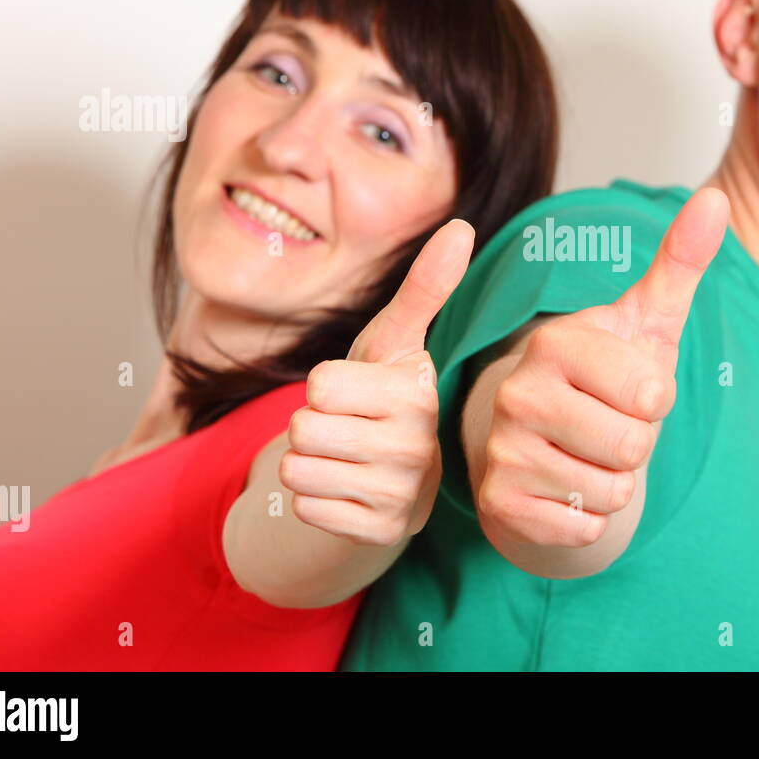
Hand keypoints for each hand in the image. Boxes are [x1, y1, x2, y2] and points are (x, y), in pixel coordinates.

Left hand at [280, 219, 473, 545]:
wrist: (397, 479)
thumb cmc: (384, 396)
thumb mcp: (396, 341)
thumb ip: (425, 287)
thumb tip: (462, 226)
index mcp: (416, 393)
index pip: (318, 384)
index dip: (324, 385)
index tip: (358, 393)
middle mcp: (415, 446)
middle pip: (302, 427)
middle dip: (312, 425)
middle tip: (348, 429)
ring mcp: (399, 493)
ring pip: (296, 467)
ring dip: (310, 463)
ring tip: (345, 458)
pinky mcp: (378, 532)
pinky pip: (305, 505)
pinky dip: (316, 499)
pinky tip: (347, 490)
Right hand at [476, 188, 728, 547]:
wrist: (545, 440)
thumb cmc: (606, 378)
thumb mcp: (645, 322)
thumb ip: (679, 263)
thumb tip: (715, 201)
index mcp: (555, 343)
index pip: (652, 394)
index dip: (656, 400)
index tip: (629, 388)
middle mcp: (517, 392)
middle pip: (632, 447)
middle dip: (636, 446)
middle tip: (607, 426)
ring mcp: (501, 448)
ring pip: (610, 491)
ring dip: (614, 482)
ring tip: (587, 455)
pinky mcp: (498, 502)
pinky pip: (583, 528)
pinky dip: (588, 518)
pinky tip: (565, 488)